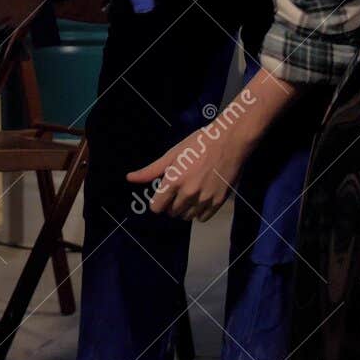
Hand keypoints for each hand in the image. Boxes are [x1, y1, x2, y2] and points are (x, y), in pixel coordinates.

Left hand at [127, 122, 249, 222]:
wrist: (230, 141)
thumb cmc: (199, 143)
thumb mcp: (173, 154)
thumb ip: (151, 171)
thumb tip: (130, 178)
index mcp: (174, 181)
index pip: (157, 208)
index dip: (158, 202)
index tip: (162, 195)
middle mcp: (188, 193)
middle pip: (171, 213)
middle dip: (171, 204)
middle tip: (178, 190)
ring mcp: (205, 199)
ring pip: (187, 217)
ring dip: (185, 209)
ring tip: (190, 193)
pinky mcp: (219, 201)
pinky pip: (203, 218)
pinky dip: (199, 212)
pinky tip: (201, 199)